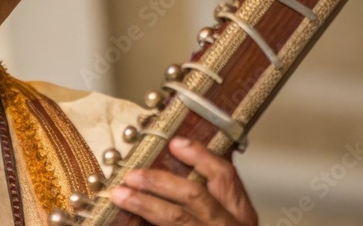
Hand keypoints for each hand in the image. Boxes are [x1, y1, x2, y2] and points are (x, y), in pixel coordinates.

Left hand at [109, 138, 257, 224]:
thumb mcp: (228, 222)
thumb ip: (208, 202)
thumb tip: (172, 172)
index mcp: (241, 215)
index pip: (224, 175)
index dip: (199, 156)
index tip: (175, 143)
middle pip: (193, 194)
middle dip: (159, 181)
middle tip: (133, 174)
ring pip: (176, 219)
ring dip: (145, 204)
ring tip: (121, 195)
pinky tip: (123, 224)